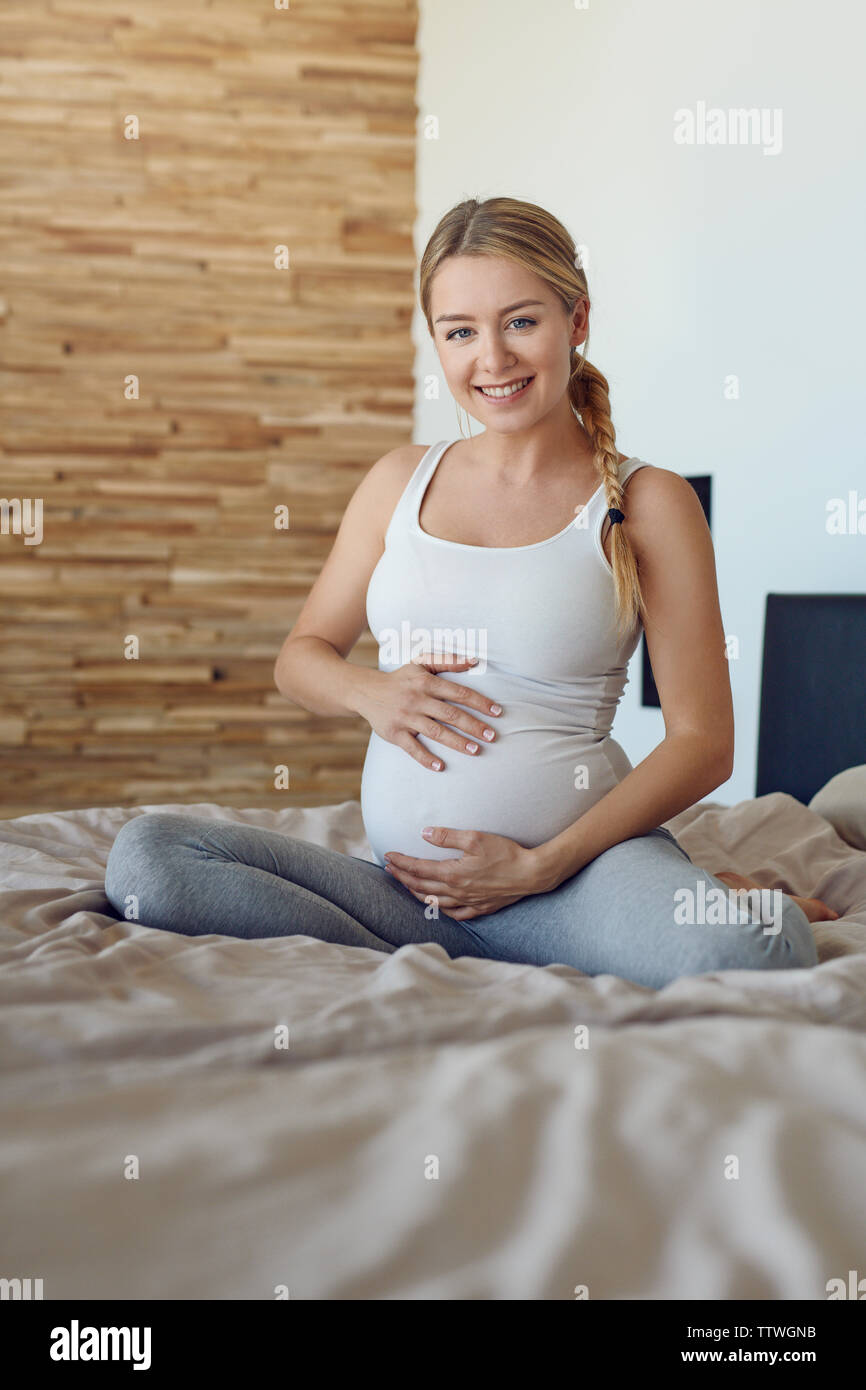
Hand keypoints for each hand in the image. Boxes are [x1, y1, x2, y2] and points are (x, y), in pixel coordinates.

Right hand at [354, 651, 502, 771]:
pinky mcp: (394, 733)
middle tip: (492, 736)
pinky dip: (426, 759)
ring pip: (435, 731)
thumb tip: (474, 661)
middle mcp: (417, 700)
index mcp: (426, 682)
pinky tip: (441, 767)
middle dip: (473, 726)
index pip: (459, 693)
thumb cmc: (401, 679)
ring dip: (457, 742)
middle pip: (451, 714)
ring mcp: (405, 718)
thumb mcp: (421, 664)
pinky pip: (412, 748)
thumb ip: (448, 661)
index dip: (480, 702)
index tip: (497, 712)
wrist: (365, 691)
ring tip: (476, 751)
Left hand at [383, 827, 542, 918]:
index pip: (418, 869)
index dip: (401, 862)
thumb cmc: (505, 853)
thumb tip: (424, 833)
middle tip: (389, 869)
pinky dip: (441, 909)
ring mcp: (468, 902)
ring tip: (406, 885)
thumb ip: (447, 836)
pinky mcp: (480, 908)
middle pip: (421, 886)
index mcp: (453, 873)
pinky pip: (455, 913)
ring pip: (434, 901)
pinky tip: (437, 905)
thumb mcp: (475, 838)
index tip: (388, 856)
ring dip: (416, 892)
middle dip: (402, 876)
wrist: (531, 874)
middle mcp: (456, 891)